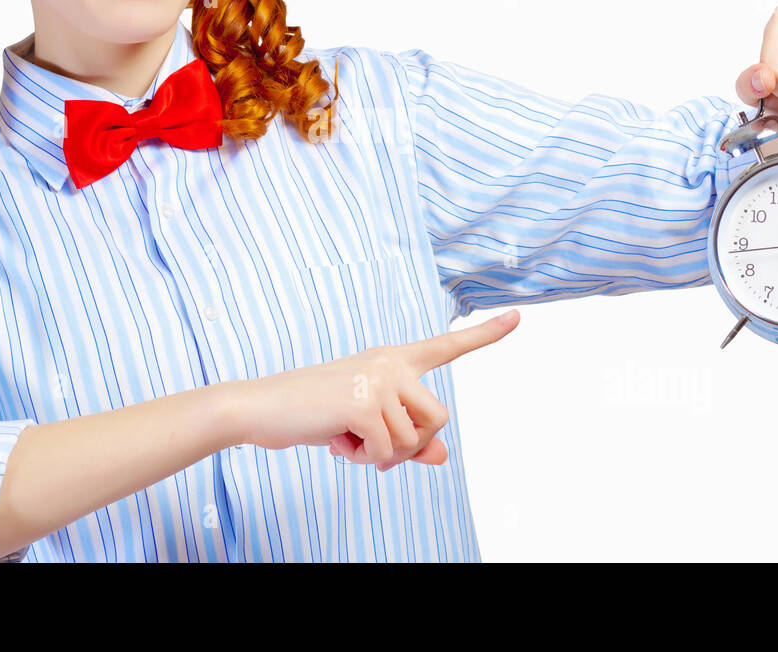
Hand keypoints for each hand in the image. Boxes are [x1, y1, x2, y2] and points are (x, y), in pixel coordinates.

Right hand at [236, 309, 521, 471]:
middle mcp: (390, 363)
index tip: (518, 317)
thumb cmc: (312, 414)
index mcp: (392, 360)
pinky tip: (336, 442)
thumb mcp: (364, 425)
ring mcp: (378, 380)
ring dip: (381, 455)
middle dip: (410, 445)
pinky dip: (362, 459)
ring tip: (345, 439)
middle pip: (438, 419)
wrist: (260, 409)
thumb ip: (406, 437)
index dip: (484, 335)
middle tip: (370, 446)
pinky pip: (386, 452)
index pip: (445, 346)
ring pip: (413, 440)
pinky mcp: (363, 403)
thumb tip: (441, 455)